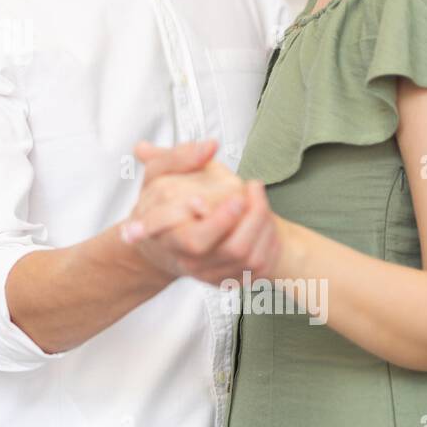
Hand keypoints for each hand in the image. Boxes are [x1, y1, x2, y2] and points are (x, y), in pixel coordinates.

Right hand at [122, 139, 280, 285]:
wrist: (163, 240)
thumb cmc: (161, 203)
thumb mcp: (158, 175)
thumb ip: (178, 157)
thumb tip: (209, 146)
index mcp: (170, 238)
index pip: (196, 240)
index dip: (220, 221)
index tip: (238, 197)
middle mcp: (190, 261)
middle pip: (233, 249)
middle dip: (252, 219)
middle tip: (253, 190)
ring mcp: (210, 274)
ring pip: (251, 257)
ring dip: (264, 224)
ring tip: (257, 197)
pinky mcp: (227, 280)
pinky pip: (259, 267)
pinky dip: (269, 241)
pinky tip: (264, 219)